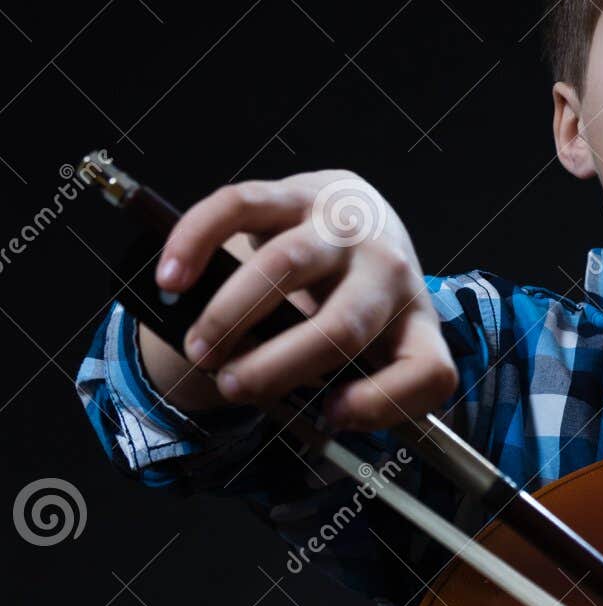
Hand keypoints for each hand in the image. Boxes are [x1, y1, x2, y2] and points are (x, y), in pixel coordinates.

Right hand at [153, 170, 457, 430]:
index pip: (428, 370)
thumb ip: (342, 378)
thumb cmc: (356, 298)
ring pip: (287, 266)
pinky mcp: (299, 191)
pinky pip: (241, 208)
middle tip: (233, 386)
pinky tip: (172, 278)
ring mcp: (345, 227)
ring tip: (200, 349)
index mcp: (416, 321)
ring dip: (231, 315)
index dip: (384, 403)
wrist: (362, 215)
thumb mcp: (370, 341)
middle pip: (343, 326)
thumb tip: (291, 412)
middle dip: (279, 365)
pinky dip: (198, 243)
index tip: (332, 415)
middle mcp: (390, 271)